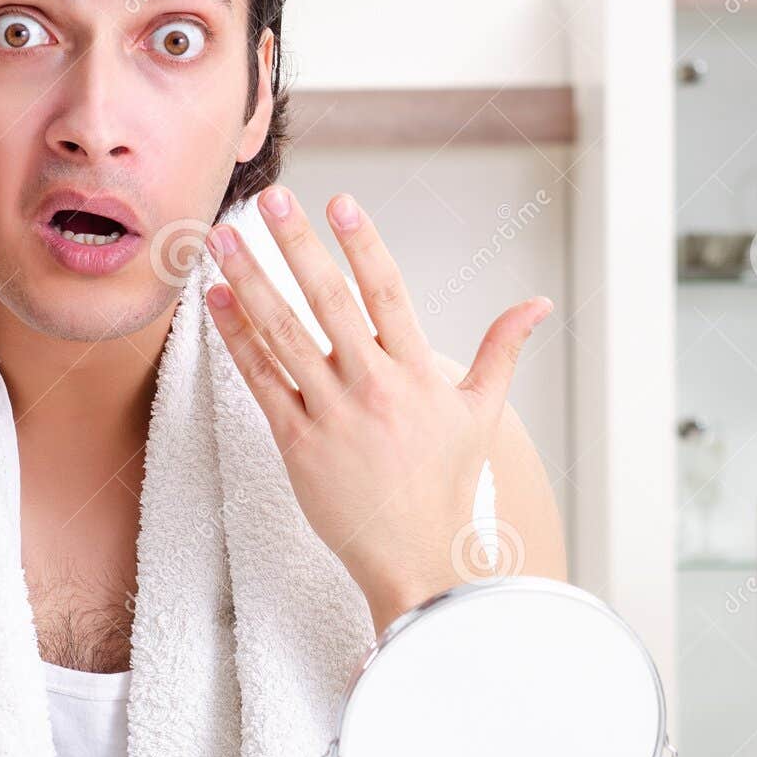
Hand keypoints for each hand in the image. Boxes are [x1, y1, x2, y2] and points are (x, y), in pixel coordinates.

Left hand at [203, 187, 551, 631]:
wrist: (415, 559)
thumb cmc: (446, 483)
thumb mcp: (482, 413)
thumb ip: (503, 350)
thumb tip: (538, 304)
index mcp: (418, 372)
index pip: (389, 292)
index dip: (364, 244)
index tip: (341, 202)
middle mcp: (373, 386)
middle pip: (328, 301)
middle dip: (296, 244)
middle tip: (271, 197)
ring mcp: (331, 413)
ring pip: (283, 334)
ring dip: (250, 281)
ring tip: (221, 239)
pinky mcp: (296, 442)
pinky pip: (260, 380)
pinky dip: (237, 338)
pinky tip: (218, 299)